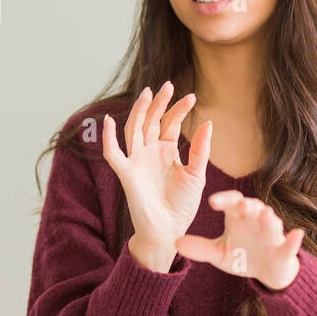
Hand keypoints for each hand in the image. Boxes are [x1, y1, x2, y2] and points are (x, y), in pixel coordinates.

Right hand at [101, 82, 209, 264]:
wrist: (170, 230)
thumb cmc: (182, 205)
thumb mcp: (196, 174)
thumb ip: (200, 149)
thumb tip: (208, 123)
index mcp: (166, 151)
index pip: (170, 123)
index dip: (179, 110)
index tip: (192, 97)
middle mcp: (149, 152)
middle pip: (151, 121)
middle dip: (159, 103)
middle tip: (168, 85)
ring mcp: (136, 161)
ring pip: (134, 129)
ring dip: (139, 111)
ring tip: (148, 93)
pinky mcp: (126, 174)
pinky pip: (113, 153)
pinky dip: (108, 137)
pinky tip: (109, 120)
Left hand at [175, 190, 304, 290]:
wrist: (268, 272)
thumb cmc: (243, 256)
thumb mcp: (219, 254)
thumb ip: (200, 248)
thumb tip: (175, 242)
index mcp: (239, 218)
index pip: (231, 203)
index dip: (224, 200)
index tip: (211, 202)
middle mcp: (257, 221)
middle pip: (253, 207)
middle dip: (248, 205)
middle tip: (241, 204)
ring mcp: (273, 235)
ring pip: (272, 223)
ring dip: (270, 219)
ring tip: (266, 215)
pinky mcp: (285, 250)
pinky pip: (290, 244)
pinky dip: (293, 240)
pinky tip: (297, 234)